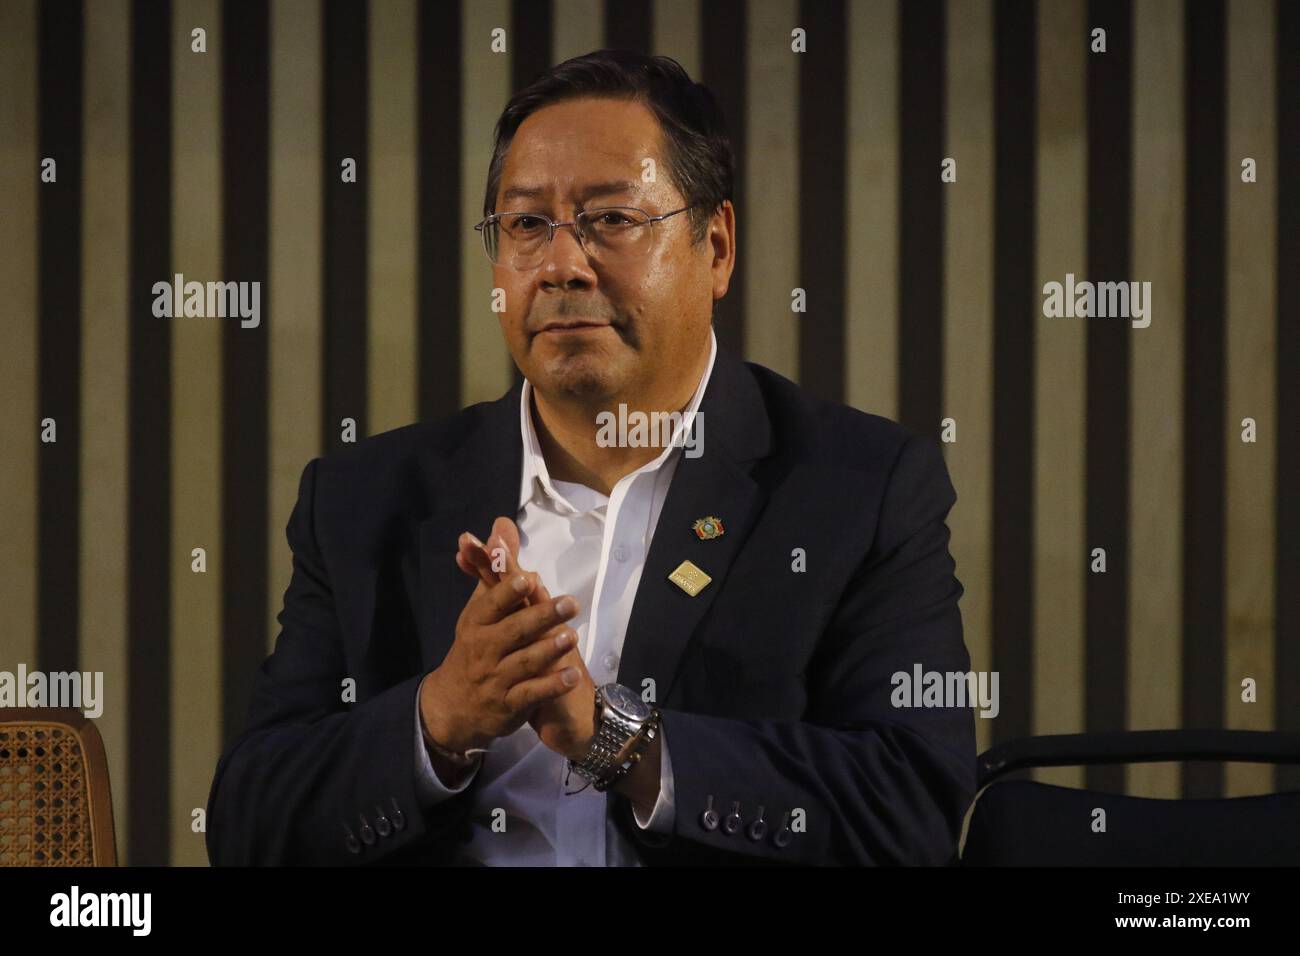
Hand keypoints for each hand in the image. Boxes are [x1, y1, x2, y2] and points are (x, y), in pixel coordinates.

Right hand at [418, 523, 583, 753]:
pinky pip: (531, 695)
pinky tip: (571, 676)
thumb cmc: (475, 647)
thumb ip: (496, 568)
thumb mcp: (481, 608)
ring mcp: (495, 678)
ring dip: (548, 650)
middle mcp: (484, 649)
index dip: (509, 592)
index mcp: (476, 623)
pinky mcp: (508, 705)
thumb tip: (502, 525)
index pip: (492, 605)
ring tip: (571, 636)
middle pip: (513, 631)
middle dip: (540, 616)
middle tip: (569, 603)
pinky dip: (551, 686)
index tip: (529, 578)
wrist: (453, 706)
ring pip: (524, 662)